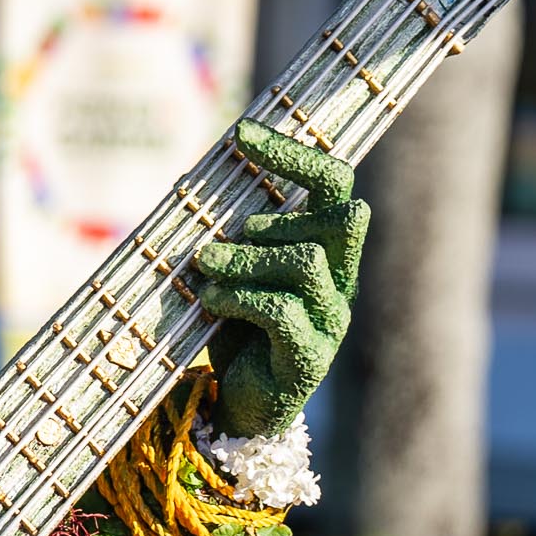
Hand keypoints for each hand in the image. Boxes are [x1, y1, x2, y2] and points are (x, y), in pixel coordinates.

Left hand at [188, 119, 369, 438]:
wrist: (240, 403)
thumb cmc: (234, 325)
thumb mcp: (232, 268)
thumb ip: (230, 229)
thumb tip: (195, 178)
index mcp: (325, 248)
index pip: (333, 183)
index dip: (293, 152)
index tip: (241, 132)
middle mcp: (340, 279)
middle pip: (340, 216)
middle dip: (277, 212)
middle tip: (231, 233)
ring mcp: (331, 318)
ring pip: (305, 260)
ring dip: (243, 257)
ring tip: (204, 266)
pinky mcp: (309, 355)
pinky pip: (282, 309)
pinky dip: (237, 297)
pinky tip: (211, 301)